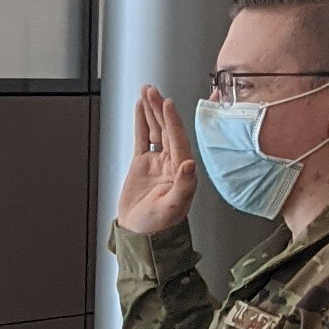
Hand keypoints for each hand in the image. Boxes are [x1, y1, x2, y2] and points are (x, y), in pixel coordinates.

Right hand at [116, 85, 197, 235]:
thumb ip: (183, 186)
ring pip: (155, 130)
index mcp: (182, 170)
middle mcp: (172, 162)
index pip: (178, 139)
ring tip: (145, 92)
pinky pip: (143, 139)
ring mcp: (158, 162)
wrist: (141, 237)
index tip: (166, 104)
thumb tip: (189, 165)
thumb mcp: (173, 208)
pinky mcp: (143, 165)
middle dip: (158, 108)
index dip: (172, 120)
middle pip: (166, 129)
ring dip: (150, 111)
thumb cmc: (159, 227)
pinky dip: (141, 124)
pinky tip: (139, 110)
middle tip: (151, 91)